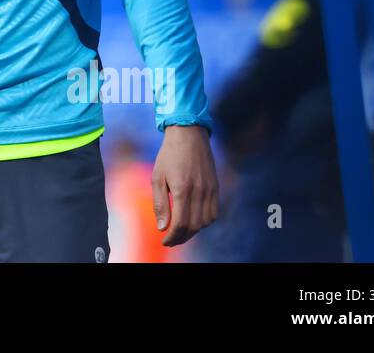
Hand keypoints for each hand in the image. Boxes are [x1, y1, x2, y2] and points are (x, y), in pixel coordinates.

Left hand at [151, 124, 218, 246]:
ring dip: (193, 231)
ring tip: (181, 231)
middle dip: (182, 237)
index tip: (165, 240)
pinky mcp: (216, 187)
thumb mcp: (157, 177)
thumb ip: (160, 203)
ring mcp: (210, 190)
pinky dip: (204, 221)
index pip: (181, 223)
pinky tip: (194, 219)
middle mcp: (199, 192)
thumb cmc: (169, 155)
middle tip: (171, 239)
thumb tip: (162, 227)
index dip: (173, 237)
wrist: (189, 135)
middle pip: (194, 226)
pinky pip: (214, 213)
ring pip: (206, 222)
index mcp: (182, 189)